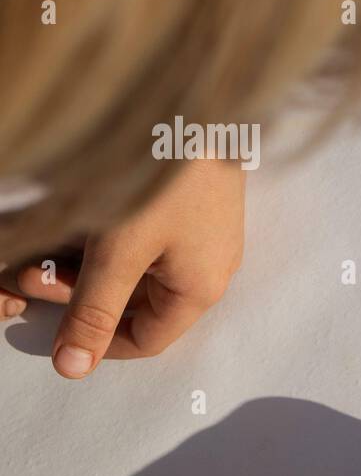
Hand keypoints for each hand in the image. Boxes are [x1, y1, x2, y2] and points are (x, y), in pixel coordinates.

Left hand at [0, 158, 244, 376]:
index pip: (149, 340)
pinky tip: (88, 218)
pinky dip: (115, 239)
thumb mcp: (117, 254)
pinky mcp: (200, 203)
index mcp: (202, 290)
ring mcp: (209, 233)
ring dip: (91, 265)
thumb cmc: (164, 181)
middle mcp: (214, 267)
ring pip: (142, 268)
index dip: (96, 341)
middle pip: (142, 303)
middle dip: (81, 294)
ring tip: (46, 243)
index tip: (51, 325)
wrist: (199, 105)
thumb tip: (74, 370)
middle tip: (31, 273)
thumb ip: (94, 313)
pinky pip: (153, 239)